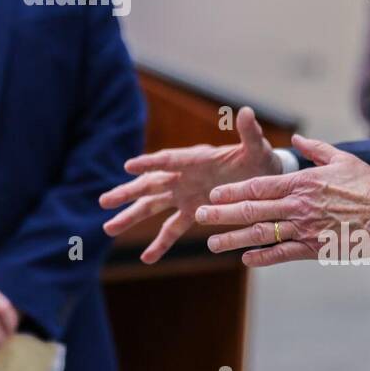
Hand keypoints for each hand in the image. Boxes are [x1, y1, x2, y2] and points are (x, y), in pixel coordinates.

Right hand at [99, 106, 281, 263]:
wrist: (266, 180)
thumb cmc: (261, 159)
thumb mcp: (258, 148)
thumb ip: (250, 133)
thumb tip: (246, 111)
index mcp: (198, 159)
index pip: (170, 159)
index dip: (151, 163)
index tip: (129, 166)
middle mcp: (185, 176)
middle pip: (150, 184)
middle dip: (127, 193)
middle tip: (103, 202)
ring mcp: (186, 195)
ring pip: (152, 206)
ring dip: (131, 217)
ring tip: (109, 228)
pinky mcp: (193, 211)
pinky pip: (173, 229)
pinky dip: (161, 243)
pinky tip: (147, 259)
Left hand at [198, 134, 369, 266]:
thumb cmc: (369, 185)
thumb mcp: (342, 159)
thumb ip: (315, 149)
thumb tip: (296, 139)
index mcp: (302, 183)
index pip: (259, 186)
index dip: (233, 190)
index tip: (214, 193)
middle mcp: (298, 206)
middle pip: (252, 210)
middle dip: (222, 214)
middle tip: (200, 215)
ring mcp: (305, 229)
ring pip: (261, 234)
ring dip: (234, 239)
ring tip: (212, 243)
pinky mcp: (316, 249)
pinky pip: (283, 254)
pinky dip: (263, 257)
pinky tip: (246, 259)